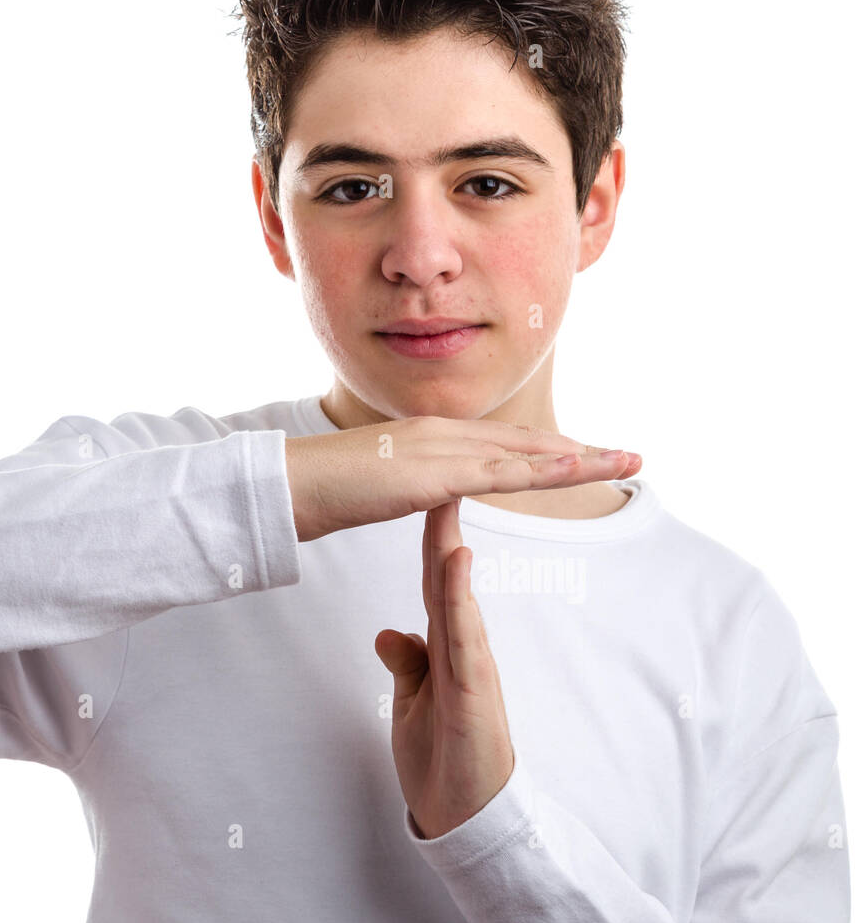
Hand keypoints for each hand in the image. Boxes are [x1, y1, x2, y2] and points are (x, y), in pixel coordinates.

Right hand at [285, 414, 639, 542]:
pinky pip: (501, 473)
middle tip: (632, 456)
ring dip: (583, 457)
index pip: (503, 443)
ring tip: (628, 462)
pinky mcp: (434, 473)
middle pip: (527, 442)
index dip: (549, 449)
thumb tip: (424, 489)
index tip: (590, 455)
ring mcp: (440, 448)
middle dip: (583, 449)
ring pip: (525, 454)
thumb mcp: (379, 485)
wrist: (291, 484)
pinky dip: (545, 470)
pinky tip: (579, 469)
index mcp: (430, 437)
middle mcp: (443, 433)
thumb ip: (408, 483)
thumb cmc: (325, 488)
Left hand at [374, 497, 514, 840]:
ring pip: (460, 598)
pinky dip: (460, 601)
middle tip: (439, 470)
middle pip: (447, 576)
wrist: (467, 819)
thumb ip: (407, 664)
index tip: (419, 488)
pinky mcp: (477, 693)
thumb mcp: (414, 703)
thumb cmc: (444, 760)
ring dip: (452, 551)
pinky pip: (466, 638)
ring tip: (447, 503)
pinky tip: (456, 568)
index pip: (434, 579)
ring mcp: (473, 667)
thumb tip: (388, 632)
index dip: (428, 534)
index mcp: (446, 645)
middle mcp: (463, 647)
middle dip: (442, 523)